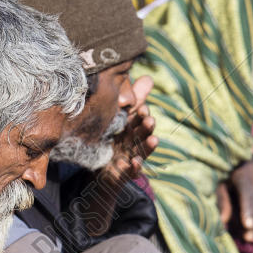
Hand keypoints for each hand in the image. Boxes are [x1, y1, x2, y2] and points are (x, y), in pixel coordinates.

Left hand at [95, 76, 157, 191]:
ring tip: (154, 139)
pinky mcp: (124, 174)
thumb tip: (149, 77)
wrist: (99, 171)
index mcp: (132, 128)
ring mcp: (130, 158)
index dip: (142, 114)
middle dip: (146, 127)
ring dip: (148, 146)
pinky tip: (135, 162)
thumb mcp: (121, 119)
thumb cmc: (113, 140)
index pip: (139, 119)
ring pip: (141, 151)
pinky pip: (131, 172)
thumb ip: (134, 101)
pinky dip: (135, 168)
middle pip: (142, 134)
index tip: (142, 108)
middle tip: (149, 120)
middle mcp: (133, 143)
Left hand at [227, 159, 252, 242]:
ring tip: (250, 235)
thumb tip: (223, 220)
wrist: (237, 164)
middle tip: (248, 237)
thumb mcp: (219, 188)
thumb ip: (222, 202)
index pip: (248, 192)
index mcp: (242, 170)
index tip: (247, 225)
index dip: (248, 209)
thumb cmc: (224, 179)